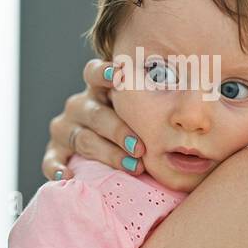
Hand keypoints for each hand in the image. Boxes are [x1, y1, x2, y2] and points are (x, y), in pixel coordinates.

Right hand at [42, 59, 145, 179]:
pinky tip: (68, 175)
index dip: (104, 72)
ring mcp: (65, 129)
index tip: (120, 75)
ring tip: (131, 166)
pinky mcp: (54, 152)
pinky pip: (51, 160)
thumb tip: (197, 104)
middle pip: (94, 113)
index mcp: (98, 89)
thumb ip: (156, 105)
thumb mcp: (140, 111)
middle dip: (119, 129)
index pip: (94, 72)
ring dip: (106, 153)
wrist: (106, 156)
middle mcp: (79, 106)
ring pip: (81, 138)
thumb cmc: (135, 128)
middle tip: (142, 147)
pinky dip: (57, 167)